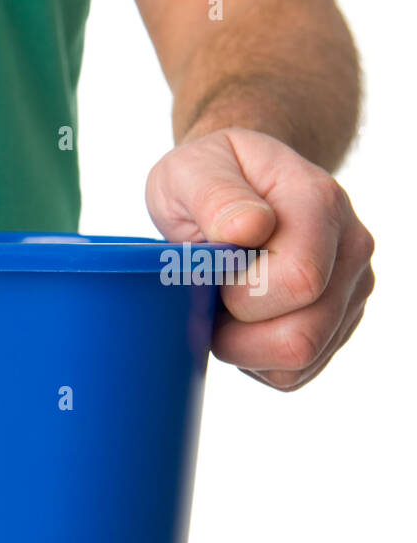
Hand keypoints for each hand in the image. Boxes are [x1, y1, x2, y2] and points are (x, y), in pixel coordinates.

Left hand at [146, 127, 373, 390]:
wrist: (239, 184)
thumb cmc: (209, 177)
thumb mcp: (191, 170)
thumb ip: (215, 195)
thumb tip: (248, 227)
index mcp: (319, 204)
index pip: (297, 282)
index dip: (238, 295)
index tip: (211, 271)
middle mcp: (350, 248)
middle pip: (301, 337)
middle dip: (236, 334)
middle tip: (209, 298)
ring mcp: (351, 289)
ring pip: (298, 362)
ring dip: (244, 349)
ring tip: (224, 306)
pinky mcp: (339, 323)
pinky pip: (295, 373)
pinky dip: (256, 360)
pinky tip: (241, 322)